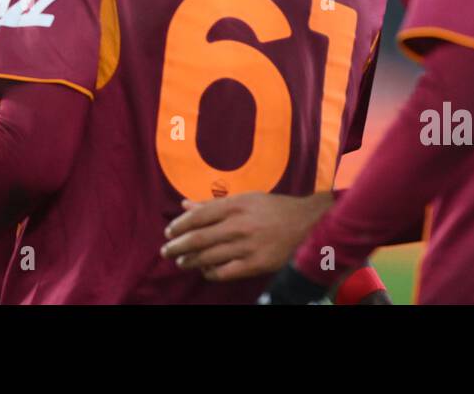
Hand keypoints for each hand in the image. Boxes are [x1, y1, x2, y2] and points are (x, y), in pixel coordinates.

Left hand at [160, 192, 332, 281]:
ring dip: (190, 261)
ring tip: (181, 262)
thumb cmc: (273, 208)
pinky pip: (225, 272)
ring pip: (209, 257)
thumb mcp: (245, 199)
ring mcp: (247, 246)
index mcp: (236, 205)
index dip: (180, 225)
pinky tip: (205, 271)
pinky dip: (211, 273)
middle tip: (165, 251)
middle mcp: (239, 225)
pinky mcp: (256, 264)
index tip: (169, 231)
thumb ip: (213, 204)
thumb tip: (184, 205)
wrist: (308, 224)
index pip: (198, 216)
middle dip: (178, 246)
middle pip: (199, 238)